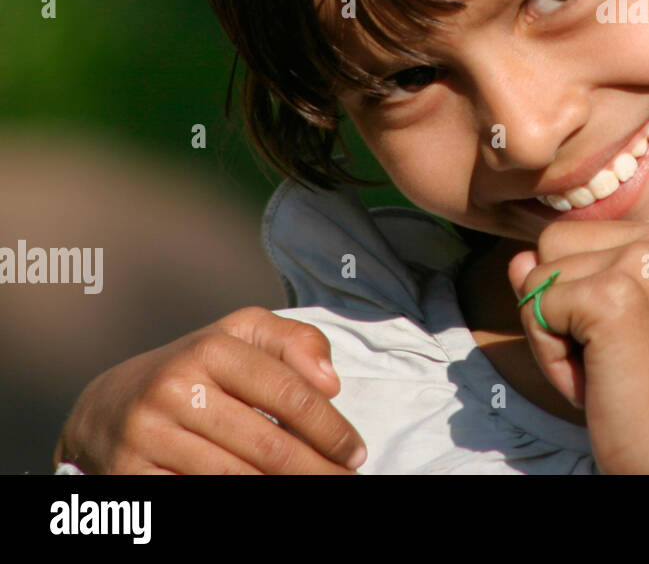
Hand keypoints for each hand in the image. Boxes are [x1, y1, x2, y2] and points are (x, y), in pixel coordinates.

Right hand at [55, 307, 365, 473]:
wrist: (107, 405)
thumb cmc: (193, 368)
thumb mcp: (242, 335)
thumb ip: (295, 341)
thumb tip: (330, 382)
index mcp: (211, 348)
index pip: (289, 395)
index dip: (330, 428)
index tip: (354, 451)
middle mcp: (176, 388)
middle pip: (267, 446)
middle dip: (316, 471)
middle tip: (344, 482)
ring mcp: (149, 435)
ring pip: (237, 479)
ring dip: (284, 490)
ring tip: (315, 490)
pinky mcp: (130, 474)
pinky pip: (198, 495)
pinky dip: (238, 500)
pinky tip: (265, 495)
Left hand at [507, 23, 648, 473]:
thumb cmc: (642, 390)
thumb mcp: (623, 314)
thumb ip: (588, 267)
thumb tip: (531, 254)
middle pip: (563, 228)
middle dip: (558, 295)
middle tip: (606, 349)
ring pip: (544, 263)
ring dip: (551, 323)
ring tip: (599, 359)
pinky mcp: (621, 288)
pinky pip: (540, 299)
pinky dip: (548, 344)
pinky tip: (594, 366)